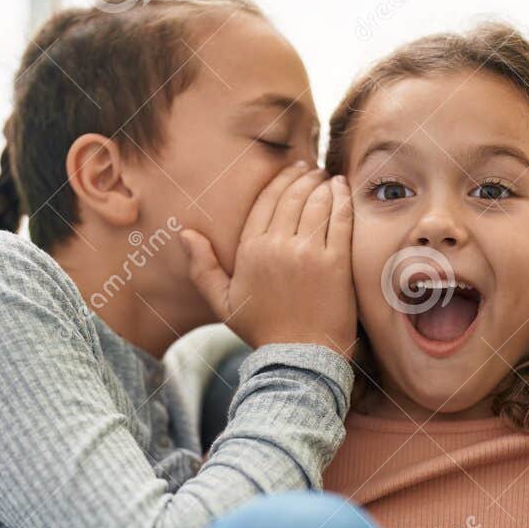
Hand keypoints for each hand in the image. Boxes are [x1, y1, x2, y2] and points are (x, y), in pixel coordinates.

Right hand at [182, 161, 356, 357]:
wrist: (299, 357)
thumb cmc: (263, 330)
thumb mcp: (223, 302)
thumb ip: (203, 267)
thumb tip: (185, 234)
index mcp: (251, 251)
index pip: (267, 201)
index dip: (281, 181)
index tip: (292, 171)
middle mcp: (278, 246)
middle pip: (293, 197)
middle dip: (304, 177)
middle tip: (312, 170)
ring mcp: (308, 254)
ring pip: (316, 203)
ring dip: (323, 185)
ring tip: (328, 179)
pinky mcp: (336, 263)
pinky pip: (339, 220)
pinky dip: (342, 200)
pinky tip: (343, 190)